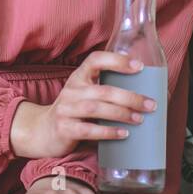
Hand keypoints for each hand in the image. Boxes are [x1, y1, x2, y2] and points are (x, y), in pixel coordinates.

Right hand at [10, 51, 155, 159]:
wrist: (42, 131)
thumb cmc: (73, 111)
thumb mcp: (85, 93)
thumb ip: (105, 89)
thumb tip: (143, 92)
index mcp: (79, 76)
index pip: (96, 59)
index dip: (117, 60)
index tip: (139, 66)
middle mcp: (71, 90)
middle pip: (104, 90)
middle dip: (130, 97)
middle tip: (150, 104)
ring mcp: (66, 109)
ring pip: (97, 109)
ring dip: (122, 114)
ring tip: (139, 119)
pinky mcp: (64, 129)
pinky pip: (89, 130)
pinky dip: (108, 132)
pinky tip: (123, 133)